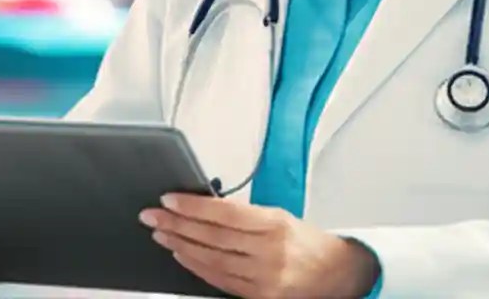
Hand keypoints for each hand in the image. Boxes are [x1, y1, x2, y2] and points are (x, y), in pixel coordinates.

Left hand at [140, 194, 378, 298]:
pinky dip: (197, 267)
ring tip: (161, 233)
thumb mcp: (279, 217)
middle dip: (178, 224)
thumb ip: (244, 215)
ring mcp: (263, 277)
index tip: (169, 199)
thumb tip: (202, 208)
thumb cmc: (306, 242)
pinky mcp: (259, 296)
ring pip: (211, 261)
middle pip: (213, 237)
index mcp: (275, 224)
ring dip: (181, 245)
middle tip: (152, 215)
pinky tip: (181, 255)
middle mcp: (269, 251)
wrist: (336, 273)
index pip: (225, 213)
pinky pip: (219, 281)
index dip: (193, 206)